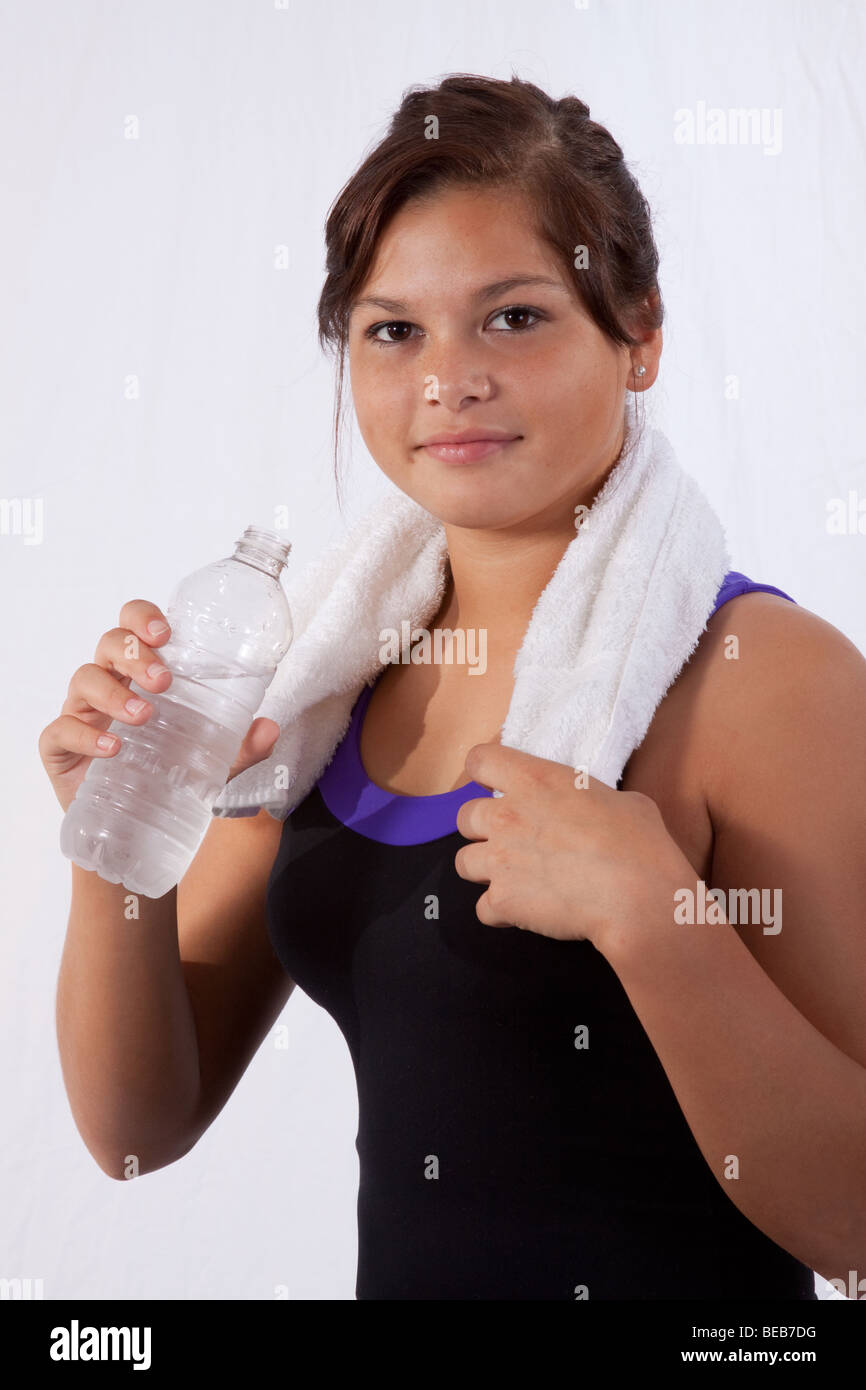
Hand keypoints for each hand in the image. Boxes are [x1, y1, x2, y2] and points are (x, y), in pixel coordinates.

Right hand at [39, 598, 278, 813]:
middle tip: (164, 681)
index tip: (166, 632)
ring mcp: (80, 714)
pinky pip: (60, 730)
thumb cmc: (166, 777)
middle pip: (108, 644)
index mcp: (140, 675)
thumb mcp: (212, 763)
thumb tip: (270, 729)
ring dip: (114, 693)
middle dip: (135, 653)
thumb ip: (241, 747)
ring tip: (143, 715)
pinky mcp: (59, 748)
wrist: (133, 831)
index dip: (143, 617)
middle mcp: (108, 685)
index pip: (134, 626)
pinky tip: (112, 747)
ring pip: (84, 679)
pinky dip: (84, 735)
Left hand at [454, 740, 694, 955]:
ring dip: (485, 870)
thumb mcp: (624, 801)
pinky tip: (527, 911)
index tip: (497, 785)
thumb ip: (594, 799)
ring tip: (516, 879)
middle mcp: (507, 816)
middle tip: (512, 841)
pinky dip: (501, 912)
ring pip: (463, 863)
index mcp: (534, 781)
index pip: (479, 760)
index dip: (485, 773)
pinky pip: (483, 908)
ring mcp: (499, 860)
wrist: (636, 897)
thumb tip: (599, 809)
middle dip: (482, 829)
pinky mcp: (503, 900)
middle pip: (464, 816)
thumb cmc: (639, 844)